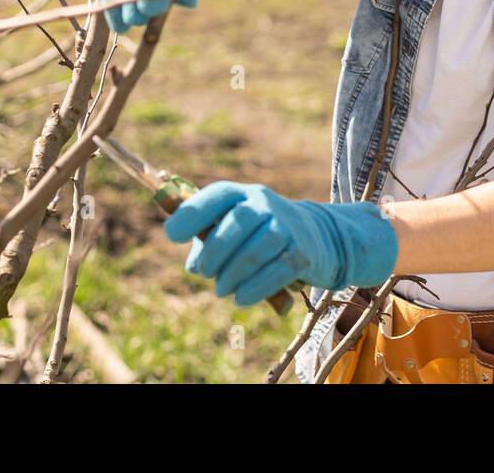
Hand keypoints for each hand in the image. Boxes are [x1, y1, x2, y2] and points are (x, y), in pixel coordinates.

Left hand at [163, 181, 398, 306]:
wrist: (320, 236)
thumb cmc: (262, 233)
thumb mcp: (236, 230)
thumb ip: (210, 242)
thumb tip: (194, 266)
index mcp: (243, 194)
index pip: (216, 196)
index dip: (191, 213)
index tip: (173, 236)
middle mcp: (266, 203)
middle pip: (237, 222)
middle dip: (214, 252)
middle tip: (206, 273)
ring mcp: (288, 226)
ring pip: (257, 248)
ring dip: (233, 274)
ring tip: (223, 290)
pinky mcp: (303, 252)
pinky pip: (277, 271)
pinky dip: (254, 288)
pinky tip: (241, 298)